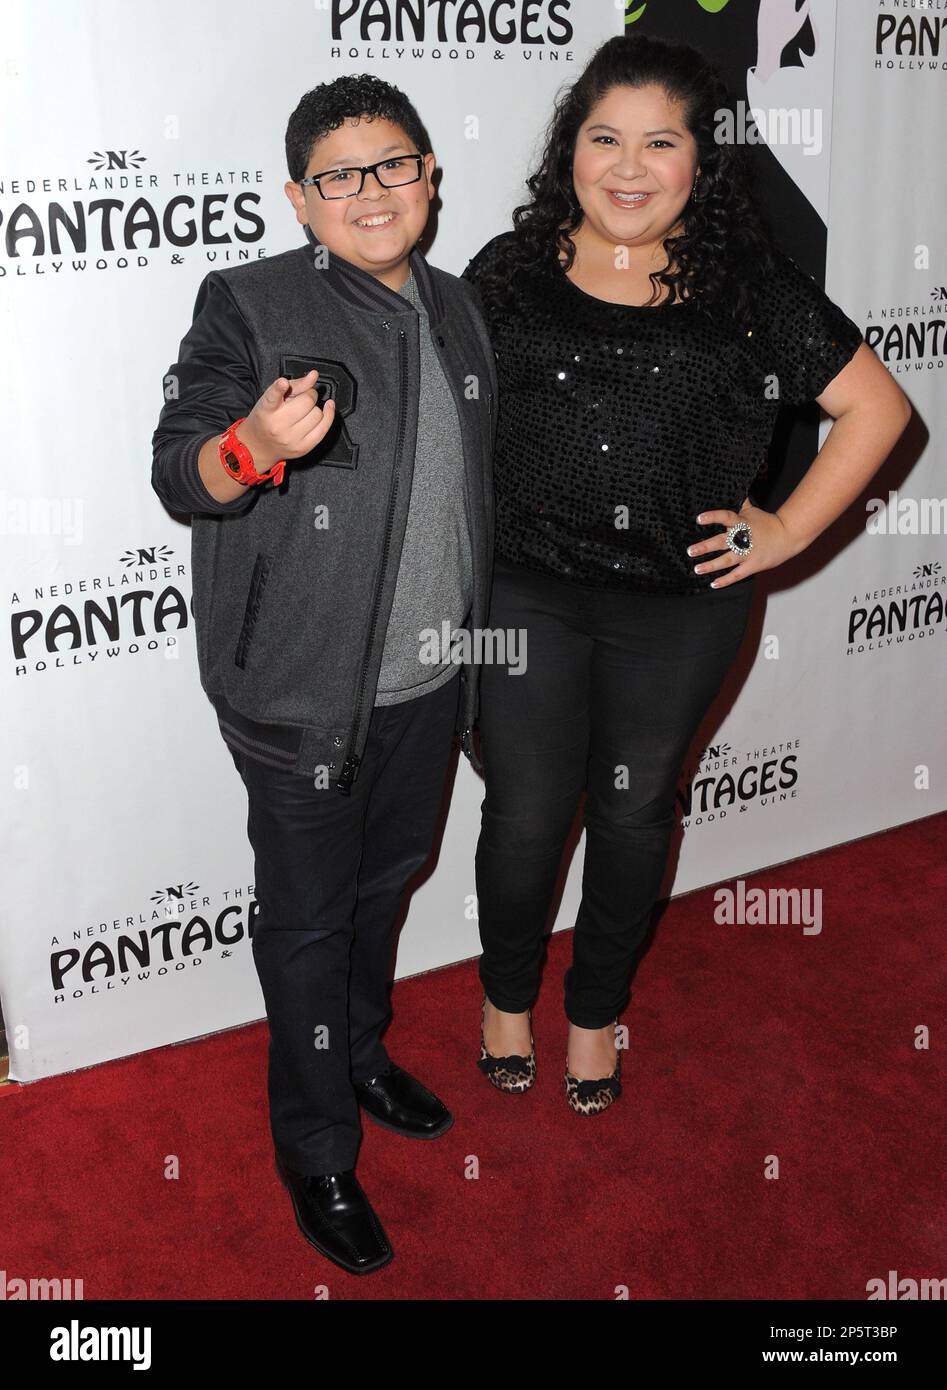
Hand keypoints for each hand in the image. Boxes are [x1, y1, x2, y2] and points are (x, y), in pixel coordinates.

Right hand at [237, 369, 335, 473]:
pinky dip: (329, 414)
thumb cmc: (267, 417)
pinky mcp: (303, 448)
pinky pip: (324, 428)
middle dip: (309, 395)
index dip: (279, 388)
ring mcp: (291, 439)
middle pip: (306, 401)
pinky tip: (328, 407)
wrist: (260, 445)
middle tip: (302, 398)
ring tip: (305, 411)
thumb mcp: (273, 397)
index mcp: (267, 410)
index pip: (272, 397)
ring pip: (318, 414)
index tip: (283, 383)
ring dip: (315, 408)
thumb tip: (314, 375)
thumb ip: (294, 384)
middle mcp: (277, 425)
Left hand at [686, 497, 803, 587]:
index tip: (699, 519)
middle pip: (722, 542)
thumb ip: (740, 503)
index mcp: (742, 523)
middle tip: (690, 551)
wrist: (789, 536)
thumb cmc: (768, 523)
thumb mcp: (753, 511)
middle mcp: (743, 538)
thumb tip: (733, 488)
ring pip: (726, 561)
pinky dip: (725, 580)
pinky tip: (713, 583)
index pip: (725, 517)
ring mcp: (748, 553)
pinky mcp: (753, 566)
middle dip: (705, 547)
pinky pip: (737, 575)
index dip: (712, 517)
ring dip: (711, 566)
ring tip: (697, 569)